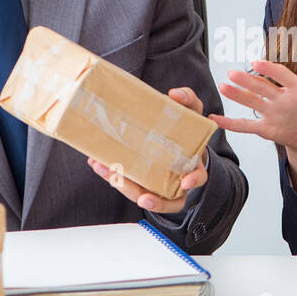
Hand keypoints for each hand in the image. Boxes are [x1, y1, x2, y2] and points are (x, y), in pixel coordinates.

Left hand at [87, 86, 208, 214]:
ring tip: (108, 171)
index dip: (194, 180)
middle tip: (143, 198)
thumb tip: (175, 94)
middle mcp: (175, 181)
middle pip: (166, 200)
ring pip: (144, 196)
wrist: (168, 134)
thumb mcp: (189, 111)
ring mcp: (156, 186)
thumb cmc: (181, 127)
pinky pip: (127, 185)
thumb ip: (187, 100)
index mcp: (192, 165)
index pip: (198, 176)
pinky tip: (98, 163)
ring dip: (126, 188)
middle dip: (156, 201)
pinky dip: (112, 176)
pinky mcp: (138, 183)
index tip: (186, 182)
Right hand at [210, 60, 296, 150]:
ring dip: (237, 94)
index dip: (270, 69)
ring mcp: (270, 112)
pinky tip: (216, 118)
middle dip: (247, 80)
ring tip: (223, 85)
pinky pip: (245, 125)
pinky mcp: (264, 127)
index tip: (257, 63)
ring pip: (251, 102)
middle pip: (261, 87)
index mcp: (295, 88)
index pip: (281, 76)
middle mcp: (279, 97)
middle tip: (233, 73)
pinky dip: (231, 123)